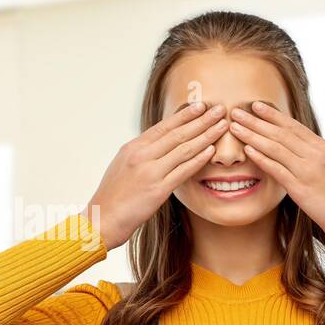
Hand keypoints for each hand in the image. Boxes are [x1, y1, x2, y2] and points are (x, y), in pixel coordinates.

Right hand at [85, 102, 229, 248]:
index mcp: (133, 148)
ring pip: (184, 149)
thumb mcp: (123, 165)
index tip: (201, 105)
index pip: (163, 126)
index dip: (184, 115)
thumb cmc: (112, 195)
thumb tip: (157, 144)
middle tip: (219, 108)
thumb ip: (141, 153)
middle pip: (177, 133)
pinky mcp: (157, 190)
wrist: (102, 218)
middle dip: (201, 120)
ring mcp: (150, 172)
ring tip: (222, 125)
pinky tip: (211, 150)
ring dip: (206, 135)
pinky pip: (183, 171)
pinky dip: (198, 159)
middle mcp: (142, 156)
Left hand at [230, 102, 324, 244]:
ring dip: (252, 135)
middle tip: (237, 111)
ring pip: (275, 147)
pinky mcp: (301, 188)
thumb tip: (303, 148)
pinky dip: (261, 158)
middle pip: (281, 133)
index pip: (294, 126)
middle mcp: (316, 154)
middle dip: (256, 121)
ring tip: (235, 127)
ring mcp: (308, 170)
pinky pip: (277, 169)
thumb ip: (317, 156)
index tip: (256, 106)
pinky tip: (247, 150)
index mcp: (324, 148)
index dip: (273, 115)